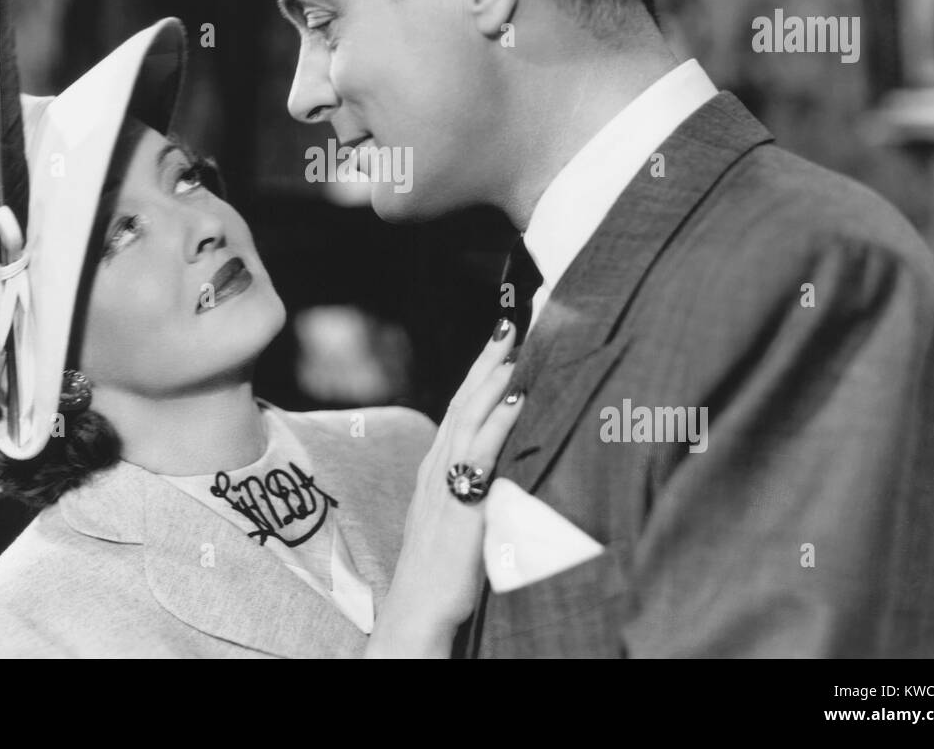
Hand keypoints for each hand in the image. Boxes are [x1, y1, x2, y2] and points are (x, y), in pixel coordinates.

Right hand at [366, 318, 523, 657]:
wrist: (418, 608)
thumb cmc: (441, 571)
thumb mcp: (455, 518)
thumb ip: (472, 489)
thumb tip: (498, 471)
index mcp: (436, 468)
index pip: (460, 407)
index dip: (479, 373)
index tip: (500, 342)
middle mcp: (437, 467)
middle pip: (464, 401)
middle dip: (487, 361)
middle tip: (510, 324)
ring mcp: (446, 483)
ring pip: (469, 418)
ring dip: (493, 380)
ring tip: (516, 348)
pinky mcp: (461, 504)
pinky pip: (481, 454)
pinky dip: (498, 423)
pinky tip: (516, 401)